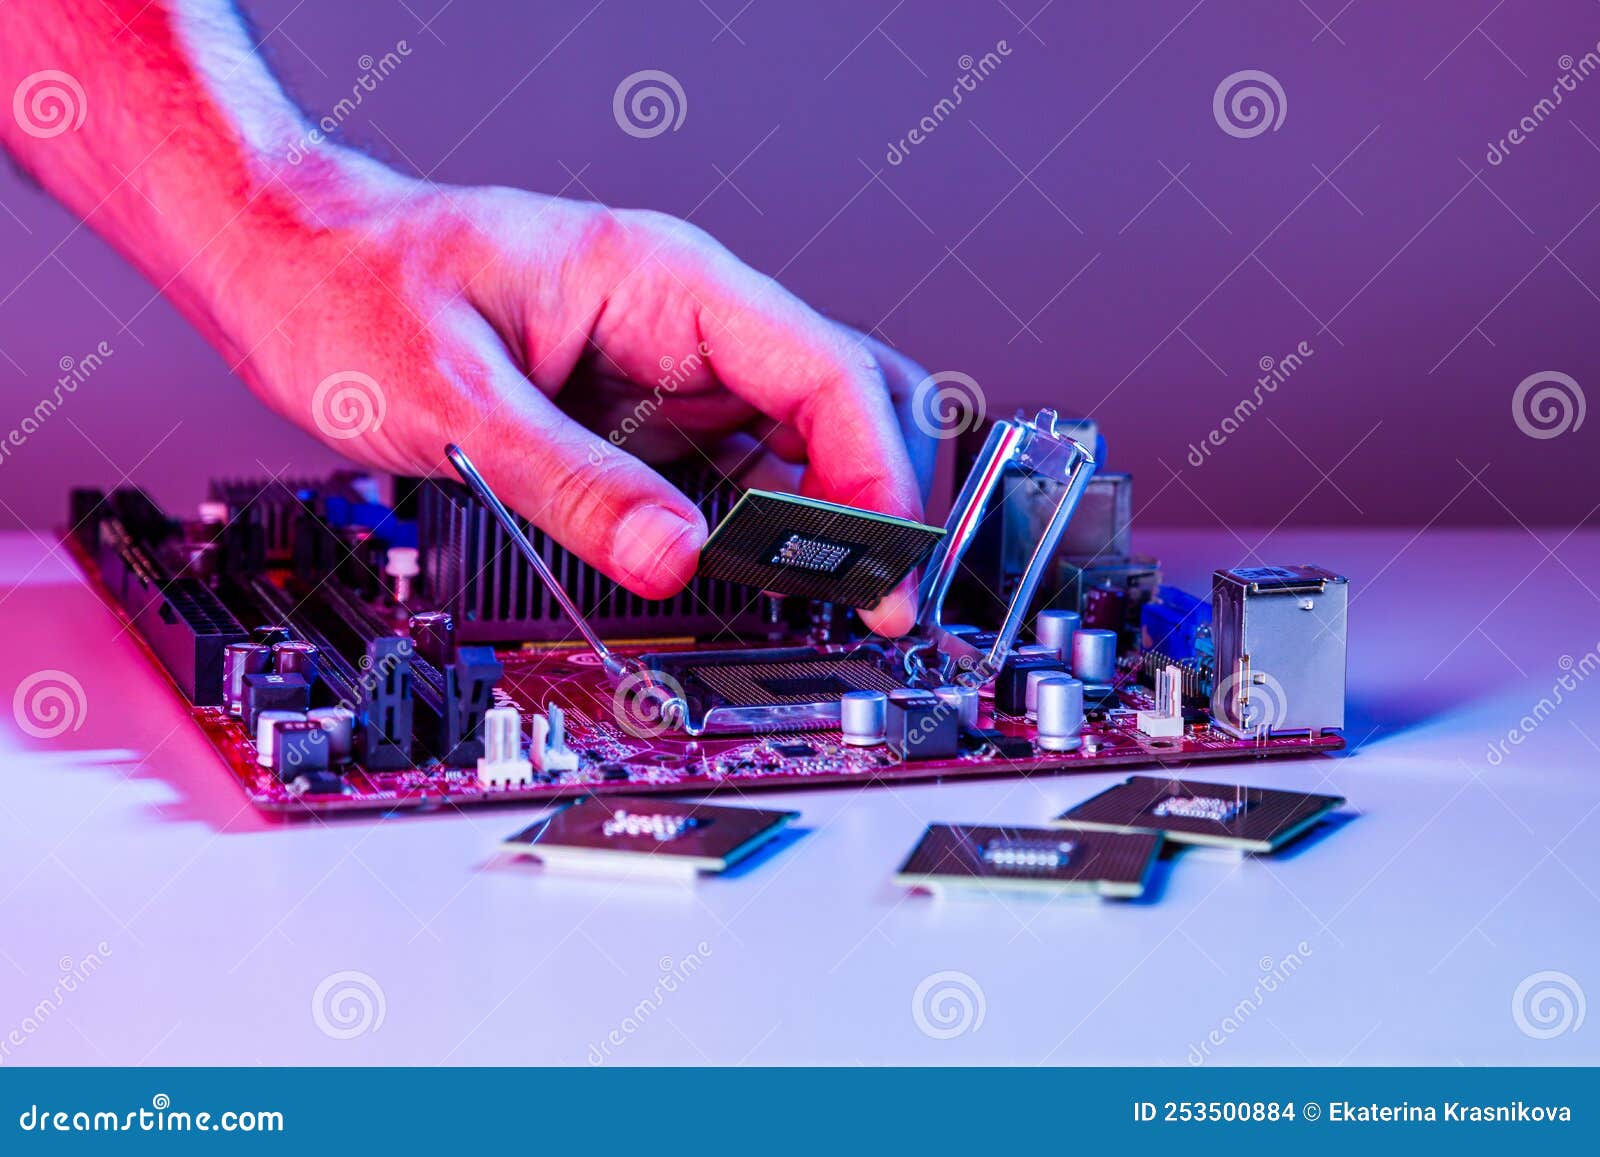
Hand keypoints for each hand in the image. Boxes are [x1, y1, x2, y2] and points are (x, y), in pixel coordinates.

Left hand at [200, 163, 935, 634]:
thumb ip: (570, 482)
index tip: (883, 564)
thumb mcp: (455, 396)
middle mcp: (683, 322)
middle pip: (836, 406)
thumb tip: (670, 560)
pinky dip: (753, 531)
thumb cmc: (354, 289)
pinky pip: (725, 474)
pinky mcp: (634, 417)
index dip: (874, 472)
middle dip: (870, 500)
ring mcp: (664, 370)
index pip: (825, 369)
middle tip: (874, 596)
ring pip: (793, 445)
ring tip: (826, 602)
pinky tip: (751, 579)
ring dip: (816, 522)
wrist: (288, 267)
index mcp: (666, 280)